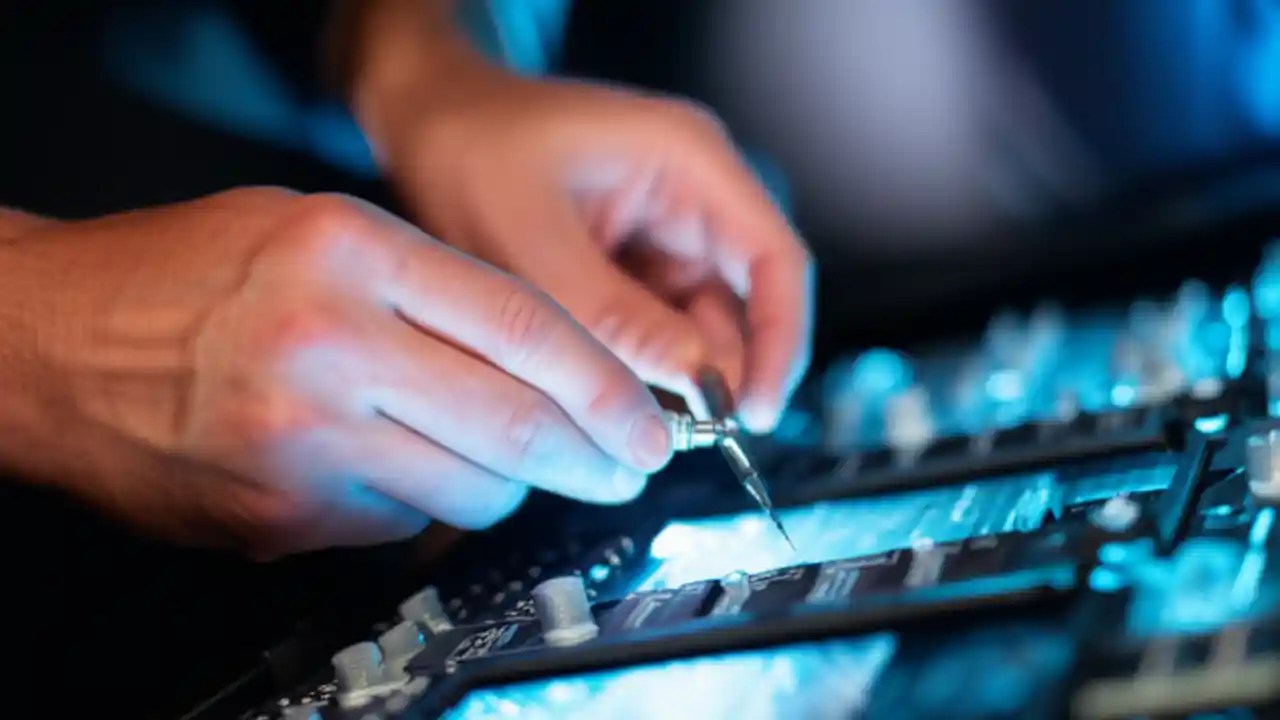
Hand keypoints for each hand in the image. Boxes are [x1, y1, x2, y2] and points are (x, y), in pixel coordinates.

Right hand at [0, 189, 671, 558]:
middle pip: (516, 421)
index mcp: (347, 251)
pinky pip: (403, 523)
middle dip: (595, 457)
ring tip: (514, 464)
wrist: (45, 343)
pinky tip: (403, 470)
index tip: (649, 420)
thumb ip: (427, 286)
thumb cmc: (178, 273)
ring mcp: (302, 441)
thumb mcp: (312, 228)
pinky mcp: (280, 516)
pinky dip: (428, 504)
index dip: (606, 384)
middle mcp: (329, 343)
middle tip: (628, 466)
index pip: (523, 323)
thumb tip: (540, 360)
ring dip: (515, 486)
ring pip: (471, 489)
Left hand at [362, 66, 812, 431]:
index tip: (753, 416)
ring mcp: (665, 234)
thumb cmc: (467, 150)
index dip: (781, 344)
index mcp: (689, 162)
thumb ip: (612, 316)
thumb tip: (695, 387)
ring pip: (697, 332)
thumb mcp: (529, 238)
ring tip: (607, 415)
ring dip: (666, 379)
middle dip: (712, 376)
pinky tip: (593, 392)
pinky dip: (632, 369)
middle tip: (659, 436)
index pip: (776, 261)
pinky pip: (655, 333)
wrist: (423, 122)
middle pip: (743, 307)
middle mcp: (693, 197)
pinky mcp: (634, 268)